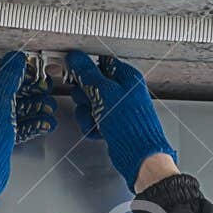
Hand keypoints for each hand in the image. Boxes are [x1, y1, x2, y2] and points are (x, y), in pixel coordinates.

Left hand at [0, 51, 51, 210]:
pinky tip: (44, 123)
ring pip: (15, 110)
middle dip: (31, 92)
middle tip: (46, 89)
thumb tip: (15, 60)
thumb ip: (9, 78)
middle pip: (9, 93)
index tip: (32, 72)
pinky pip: (17, 126)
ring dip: (34, 108)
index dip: (17, 73)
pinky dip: (31, 124)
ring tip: (50, 107)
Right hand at [65, 52, 176, 191]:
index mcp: (126, 76)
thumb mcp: (105, 93)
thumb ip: (87, 74)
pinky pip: (92, 119)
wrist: (138, 154)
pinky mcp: (111, 123)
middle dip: (85, 97)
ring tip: (96, 120)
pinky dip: (92, 126)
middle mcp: (122, 91)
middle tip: (90, 102)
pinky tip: (99, 131)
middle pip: (91, 85)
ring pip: (89, 104)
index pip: (100, 64)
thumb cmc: (130, 124)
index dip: (85, 69)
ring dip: (87, 114)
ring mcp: (116, 108)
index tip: (74, 75)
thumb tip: (75, 58)